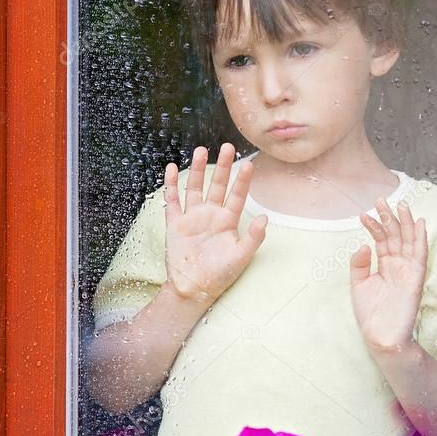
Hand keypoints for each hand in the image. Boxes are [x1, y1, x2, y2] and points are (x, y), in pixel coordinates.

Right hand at [163, 143, 267, 303]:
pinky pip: (172, 201)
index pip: (237, 196)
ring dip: (198, 170)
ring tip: (201, 150)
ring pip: (195, 188)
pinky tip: (171, 168)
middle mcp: (210, 215)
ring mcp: (192, 218)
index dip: (242, 180)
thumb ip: (253, 237)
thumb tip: (265, 218)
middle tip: (227, 147)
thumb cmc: (220, 274)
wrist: (194, 288)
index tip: (248, 163)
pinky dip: (171, 185)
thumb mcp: (241, 257)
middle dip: (222, 167)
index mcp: (228, 221)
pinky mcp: (175, 224)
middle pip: (217, 185)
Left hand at [349, 197, 427, 351]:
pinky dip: (420, 239)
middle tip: (381, 199)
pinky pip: (420, 256)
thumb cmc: (371, 314)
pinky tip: (419, 224)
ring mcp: (408, 271)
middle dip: (389, 218)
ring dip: (406, 223)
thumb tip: (364, 244)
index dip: (373, 226)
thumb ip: (359, 264)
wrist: (381, 337)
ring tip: (401, 204)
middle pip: (396, 236)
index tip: (363, 214)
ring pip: (409, 242)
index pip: (381, 240)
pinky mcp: (415, 279)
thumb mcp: (358, 285)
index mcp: (385, 266)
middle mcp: (398, 266)